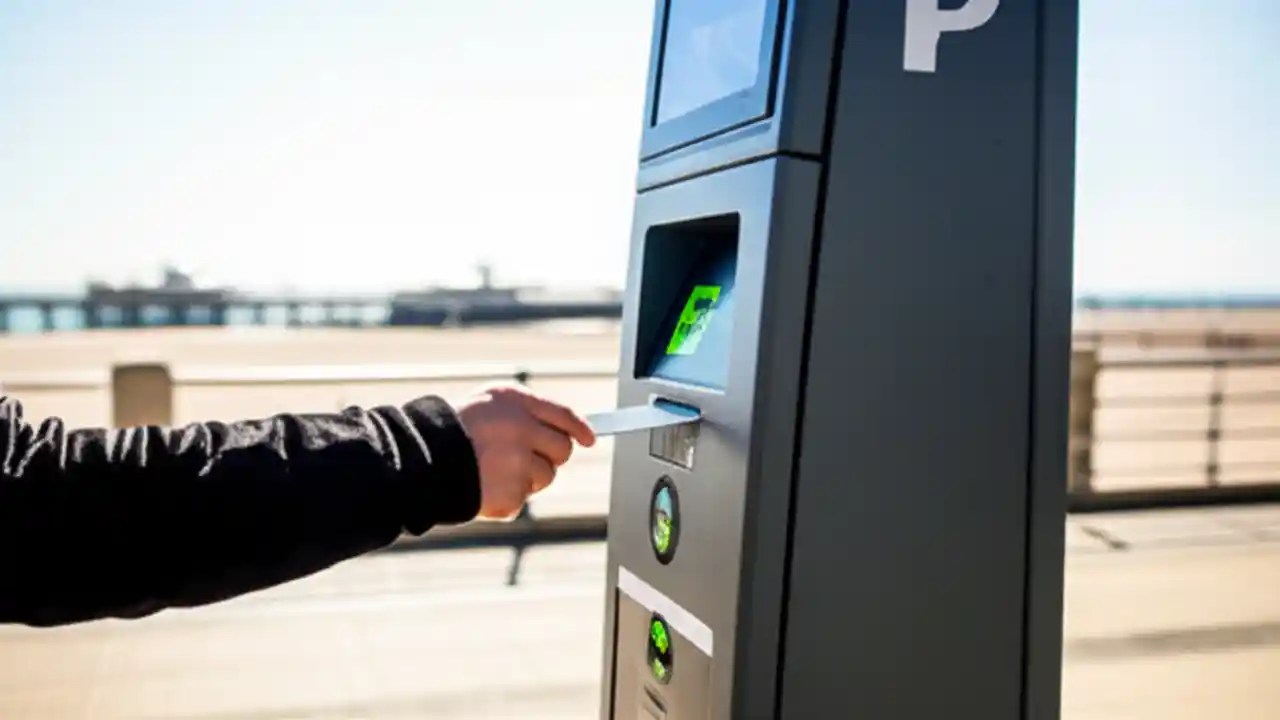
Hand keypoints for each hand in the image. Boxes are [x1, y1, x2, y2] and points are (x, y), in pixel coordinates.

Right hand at [456, 384, 595, 519]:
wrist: (420, 461)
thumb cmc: (452, 431)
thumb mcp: (487, 404)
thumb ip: (525, 412)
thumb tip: (570, 429)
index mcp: (515, 402)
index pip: (563, 414)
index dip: (579, 428)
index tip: (589, 438)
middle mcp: (521, 429)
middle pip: (562, 450)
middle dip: (549, 456)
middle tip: (524, 458)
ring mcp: (518, 463)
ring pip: (546, 477)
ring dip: (526, 478)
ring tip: (494, 470)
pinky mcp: (511, 493)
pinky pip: (523, 498)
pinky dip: (507, 497)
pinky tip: (485, 485)